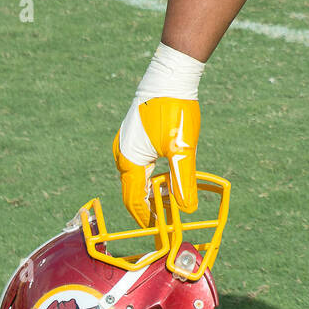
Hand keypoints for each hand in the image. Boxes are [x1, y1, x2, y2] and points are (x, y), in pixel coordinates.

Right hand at [113, 45, 204, 227]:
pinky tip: (165, 175)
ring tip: (169, 200)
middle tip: (166, 220)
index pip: (135, 200)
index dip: (147, 218)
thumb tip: (186, 209)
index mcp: (130, 160)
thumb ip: (183, 180)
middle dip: (149, 206)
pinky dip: (150, 175)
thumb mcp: (182, 148)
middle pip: (133, 190)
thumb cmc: (174, 110)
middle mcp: (123, 153)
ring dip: (151, 190)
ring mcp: (126, 142)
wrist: (170, 76)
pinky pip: (138, 162)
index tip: (158, 231)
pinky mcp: (133, 134)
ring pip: (136, 176)